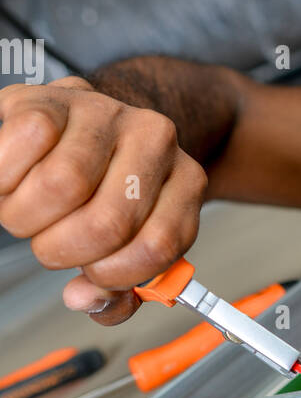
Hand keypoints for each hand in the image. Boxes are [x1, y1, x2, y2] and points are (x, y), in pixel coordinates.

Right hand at [0, 76, 207, 324]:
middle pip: (105, 223)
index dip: (114, 274)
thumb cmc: (102, 188)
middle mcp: (155, 140)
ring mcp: (107, 113)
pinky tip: (12, 178)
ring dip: (26, 216)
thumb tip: (86, 299)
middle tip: (49, 239)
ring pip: (61, 185)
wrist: (81, 120)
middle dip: (61, 250)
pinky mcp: (57, 98)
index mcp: (185, 182)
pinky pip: (28, 139)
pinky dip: (6, 174)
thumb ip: (115, 288)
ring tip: (27, 209)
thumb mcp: (126, 242)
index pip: (157, 246)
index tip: (92, 273)